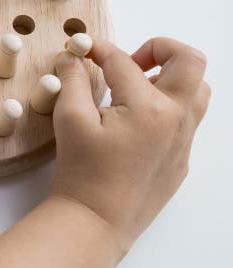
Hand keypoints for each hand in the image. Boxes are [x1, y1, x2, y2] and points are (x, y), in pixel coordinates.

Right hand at [51, 37, 210, 252]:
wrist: (96, 220)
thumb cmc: (83, 172)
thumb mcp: (70, 119)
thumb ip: (72, 79)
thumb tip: (71, 55)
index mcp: (148, 107)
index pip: (122, 60)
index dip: (96, 47)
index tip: (79, 46)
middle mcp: (176, 120)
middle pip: (188, 61)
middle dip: (158, 48)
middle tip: (128, 62)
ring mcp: (183, 141)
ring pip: (197, 90)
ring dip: (170, 78)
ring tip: (136, 89)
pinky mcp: (180, 159)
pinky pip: (186, 120)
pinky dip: (166, 107)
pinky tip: (133, 122)